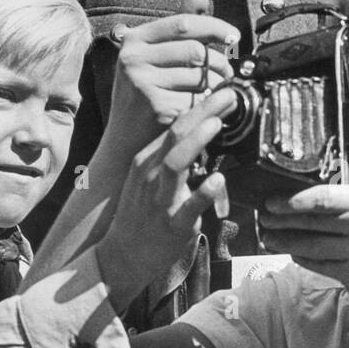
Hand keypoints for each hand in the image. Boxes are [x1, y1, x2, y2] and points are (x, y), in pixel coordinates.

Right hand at [96, 89, 236, 302]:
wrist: (120, 255)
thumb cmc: (140, 213)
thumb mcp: (148, 177)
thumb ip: (170, 156)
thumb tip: (198, 133)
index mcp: (146, 160)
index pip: (173, 125)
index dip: (200, 106)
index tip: (223, 92)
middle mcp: (150, 174)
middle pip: (175, 134)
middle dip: (203, 110)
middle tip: (228, 93)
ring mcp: (160, 199)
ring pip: (176, 163)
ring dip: (197, 140)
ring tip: (217, 122)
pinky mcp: (173, 224)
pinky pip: (189, 206)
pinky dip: (204, 192)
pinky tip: (218, 179)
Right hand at [105, 10, 236, 158]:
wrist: (126, 139)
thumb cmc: (144, 94)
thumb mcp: (153, 56)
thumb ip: (178, 28)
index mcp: (134, 40)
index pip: (183, 23)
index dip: (214, 27)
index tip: (233, 36)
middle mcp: (134, 58)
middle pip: (196, 51)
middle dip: (219, 62)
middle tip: (227, 72)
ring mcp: (143, 83)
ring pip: (201, 76)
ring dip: (218, 85)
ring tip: (217, 90)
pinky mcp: (156, 106)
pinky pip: (198, 99)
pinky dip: (210, 104)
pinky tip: (208, 107)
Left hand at [259, 185, 348, 322]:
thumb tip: (312, 198)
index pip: (324, 197)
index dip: (293, 199)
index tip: (274, 200)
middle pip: (312, 220)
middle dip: (282, 219)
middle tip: (263, 217)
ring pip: (310, 245)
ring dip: (284, 241)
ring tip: (268, 237)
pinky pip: (319, 265)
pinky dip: (302, 259)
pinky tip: (292, 253)